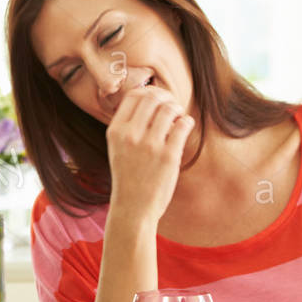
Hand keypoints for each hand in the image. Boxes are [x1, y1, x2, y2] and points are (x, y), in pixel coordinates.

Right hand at [105, 85, 194, 225]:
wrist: (133, 209)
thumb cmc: (128, 178)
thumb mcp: (118, 149)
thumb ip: (128, 126)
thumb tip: (150, 100)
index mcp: (115, 131)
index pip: (133, 95)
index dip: (149, 92)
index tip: (158, 100)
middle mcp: (130, 135)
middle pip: (152, 97)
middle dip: (166, 97)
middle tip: (172, 107)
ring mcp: (149, 145)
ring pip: (169, 108)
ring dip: (177, 109)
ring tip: (178, 118)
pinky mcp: (168, 156)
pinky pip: (182, 125)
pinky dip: (187, 121)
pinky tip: (185, 127)